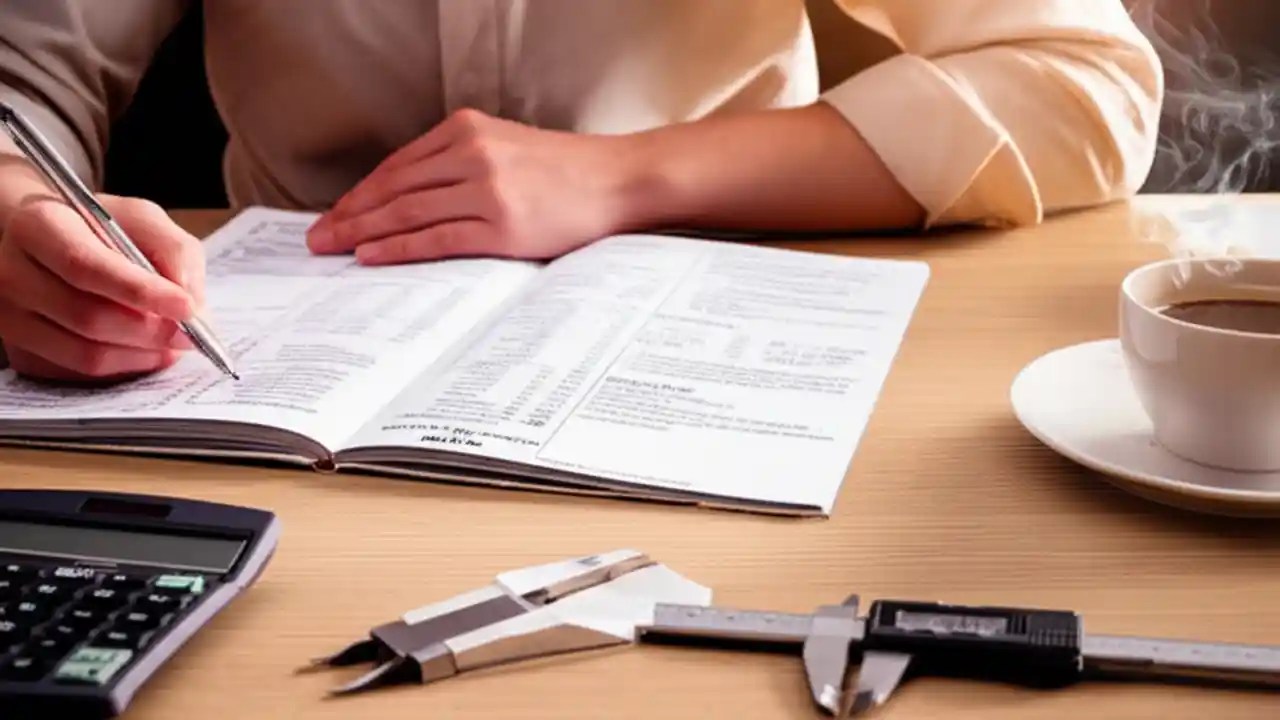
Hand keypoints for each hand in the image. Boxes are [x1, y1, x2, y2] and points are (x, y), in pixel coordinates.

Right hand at [0, 195, 203, 381]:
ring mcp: (7, 317)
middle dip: (151, 330)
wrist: (36, 239)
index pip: (86, 266)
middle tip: (191, 333)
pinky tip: (144, 351)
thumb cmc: (92, 225)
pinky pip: (78, 372)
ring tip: (173, 343)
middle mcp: (11, 272)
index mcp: (37, 225)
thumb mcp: (137, 217)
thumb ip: (172, 250)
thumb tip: (192, 301)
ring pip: (84, 353)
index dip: (141, 291)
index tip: (186, 306)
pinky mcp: (18, 349)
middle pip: (88, 317)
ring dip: (142, 355)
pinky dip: (123, 366)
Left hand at [306, 109, 639, 263]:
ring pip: (406, 212)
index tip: (336, 212)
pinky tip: (371, 254)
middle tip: (317, 237)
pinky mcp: (501, 226)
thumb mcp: (507, 145)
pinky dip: (397, 248)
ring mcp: (486, 190)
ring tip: (334, 249)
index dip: (360, 192)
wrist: (617, 180)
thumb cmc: (566, 170)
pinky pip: (435, 238)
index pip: (398, 164)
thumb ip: (462, 160)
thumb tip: (412, 195)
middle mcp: (471, 153)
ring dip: (362, 232)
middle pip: (393, 187)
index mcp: (468, 129)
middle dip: (349, 214)